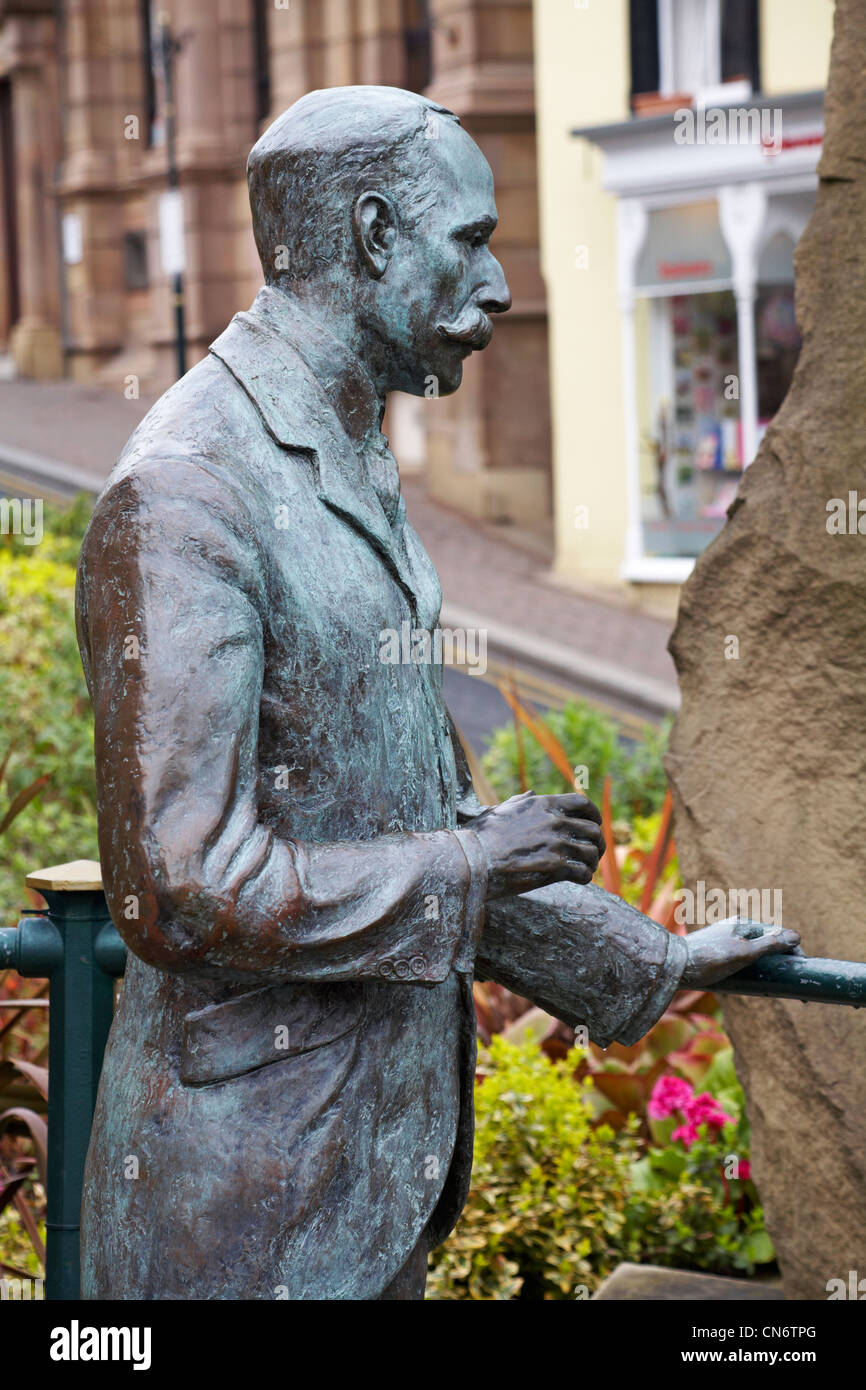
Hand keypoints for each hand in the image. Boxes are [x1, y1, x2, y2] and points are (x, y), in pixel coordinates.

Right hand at [469, 789, 605, 897]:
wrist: (471, 859)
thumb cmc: (481, 836)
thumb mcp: (500, 810)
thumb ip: (521, 802)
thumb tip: (531, 794)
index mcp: (543, 805)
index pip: (582, 803)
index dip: (594, 814)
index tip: (595, 824)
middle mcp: (554, 822)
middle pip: (593, 829)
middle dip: (598, 842)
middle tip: (593, 853)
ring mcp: (556, 844)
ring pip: (591, 852)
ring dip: (592, 862)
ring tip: (585, 868)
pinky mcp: (554, 867)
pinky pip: (583, 872)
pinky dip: (585, 876)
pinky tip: (577, 879)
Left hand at [680, 916, 801, 988]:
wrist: (674, 966)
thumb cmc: (708, 959)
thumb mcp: (743, 953)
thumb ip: (769, 945)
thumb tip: (796, 936)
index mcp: (744, 924)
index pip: (778, 935)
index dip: (794, 951)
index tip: (803, 970)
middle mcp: (736, 928)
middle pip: (768, 943)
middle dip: (783, 961)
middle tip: (792, 985)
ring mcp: (727, 939)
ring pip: (757, 953)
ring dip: (769, 966)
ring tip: (778, 986)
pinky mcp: (719, 952)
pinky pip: (745, 959)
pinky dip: (755, 969)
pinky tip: (756, 984)